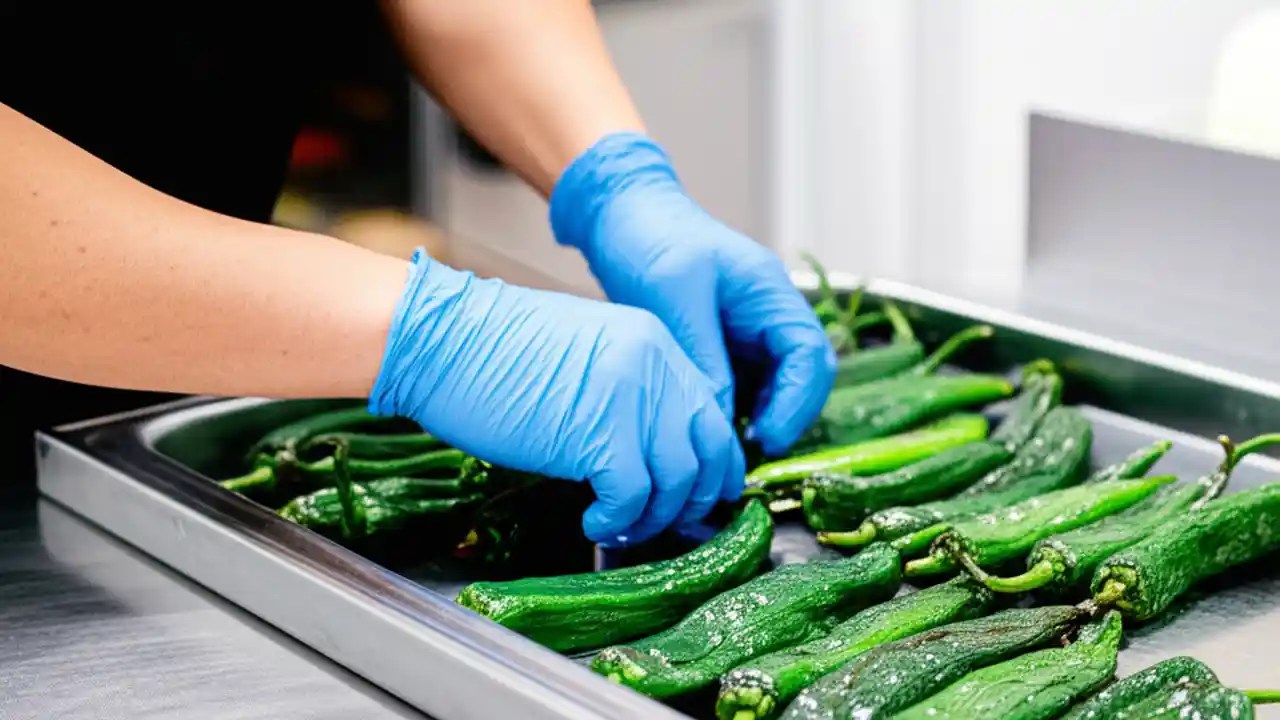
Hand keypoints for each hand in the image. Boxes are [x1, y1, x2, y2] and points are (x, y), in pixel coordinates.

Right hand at [368, 251, 744, 544]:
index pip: (711, 410)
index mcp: (653, 343)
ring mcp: (630, 399)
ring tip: (620, 526)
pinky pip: (632, 497)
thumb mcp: (582, 353)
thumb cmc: (492, 349)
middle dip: (695, 496)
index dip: (710, 461)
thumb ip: (627, 389)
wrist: (441, 338)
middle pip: (710, 447)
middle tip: (667, 521)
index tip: (694, 492)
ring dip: (653, 516)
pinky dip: (616, 521)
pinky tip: (593, 523)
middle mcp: (653, 366)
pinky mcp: (597, 435)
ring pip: (678, 479)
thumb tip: (649, 447)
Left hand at [550, 132, 836, 456]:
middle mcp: (768, 313)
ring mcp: (748, 329)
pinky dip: (732, 411)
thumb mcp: (675, 299)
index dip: (796, 403)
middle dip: (782, 418)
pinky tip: (705, 428)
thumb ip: (704, 360)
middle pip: (802, 377)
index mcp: (770, 292)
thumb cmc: (647, 240)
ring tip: (722, 447)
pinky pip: (742, 386)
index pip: (810, 356)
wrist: (615, 214)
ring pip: (774, 387)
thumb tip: (722, 425)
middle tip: (742, 453)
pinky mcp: (722, 344)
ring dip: (757, 419)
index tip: (764, 438)